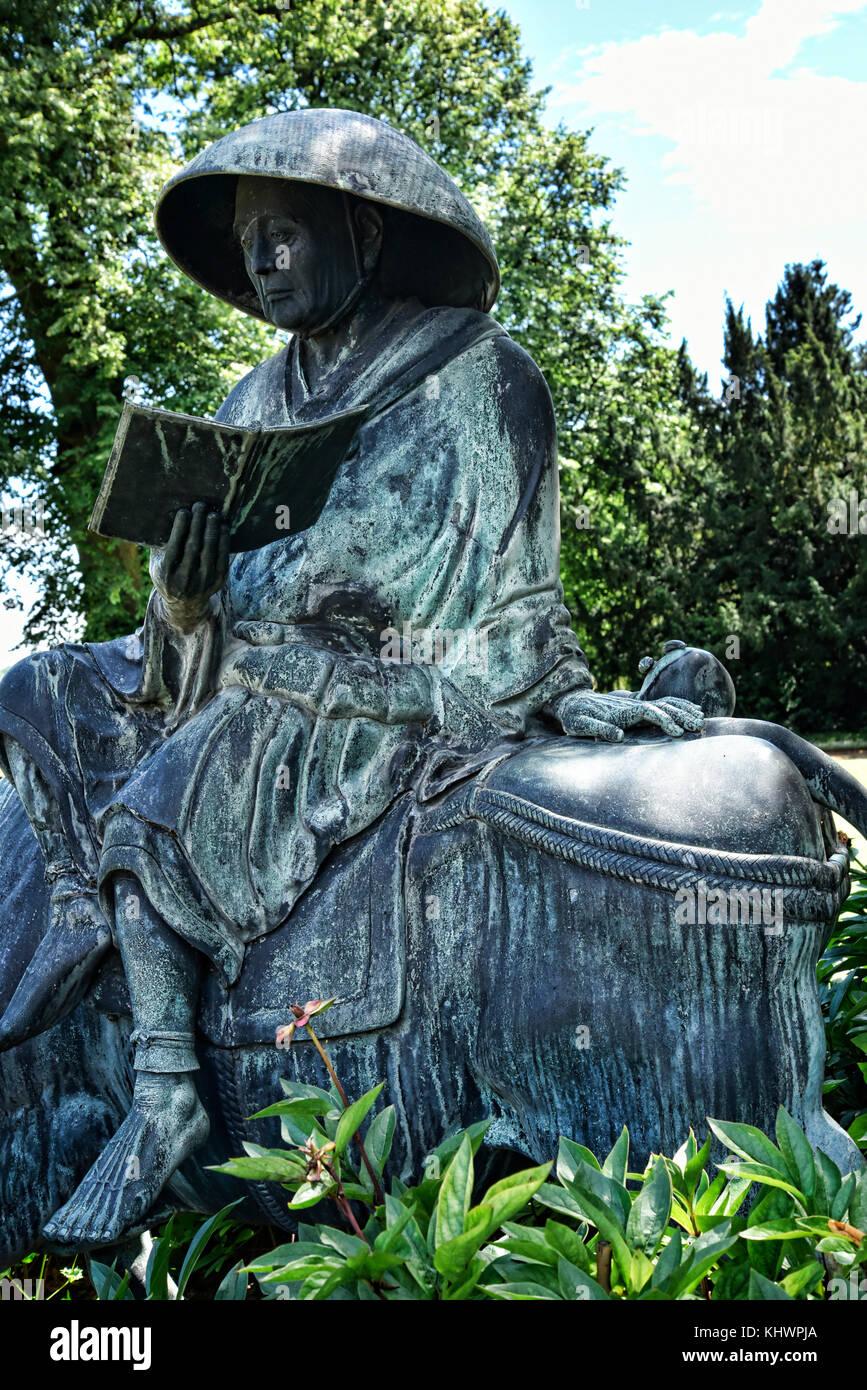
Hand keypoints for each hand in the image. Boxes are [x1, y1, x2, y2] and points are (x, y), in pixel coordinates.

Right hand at [150, 501, 229, 631]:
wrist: (184, 605)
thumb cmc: (167, 575)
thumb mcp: (156, 564)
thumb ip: (158, 545)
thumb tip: (160, 516)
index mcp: (167, 574)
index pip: (174, 547)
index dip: (180, 528)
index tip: (184, 511)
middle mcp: (185, 580)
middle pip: (193, 547)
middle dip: (197, 524)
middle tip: (200, 506)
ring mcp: (203, 583)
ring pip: (210, 552)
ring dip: (212, 530)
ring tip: (213, 514)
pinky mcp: (218, 582)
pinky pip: (223, 559)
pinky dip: (224, 542)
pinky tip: (223, 528)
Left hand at [550, 689, 703, 741]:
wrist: (571, 702)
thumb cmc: (574, 716)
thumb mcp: (581, 725)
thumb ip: (599, 729)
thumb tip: (619, 735)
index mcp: (622, 711)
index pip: (649, 713)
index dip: (664, 721)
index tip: (678, 732)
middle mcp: (632, 705)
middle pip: (662, 706)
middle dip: (681, 715)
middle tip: (698, 726)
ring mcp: (636, 704)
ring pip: (665, 703)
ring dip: (684, 709)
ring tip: (701, 718)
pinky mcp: (637, 707)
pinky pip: (662, 704)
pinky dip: (678, 705)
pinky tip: (691, 710)